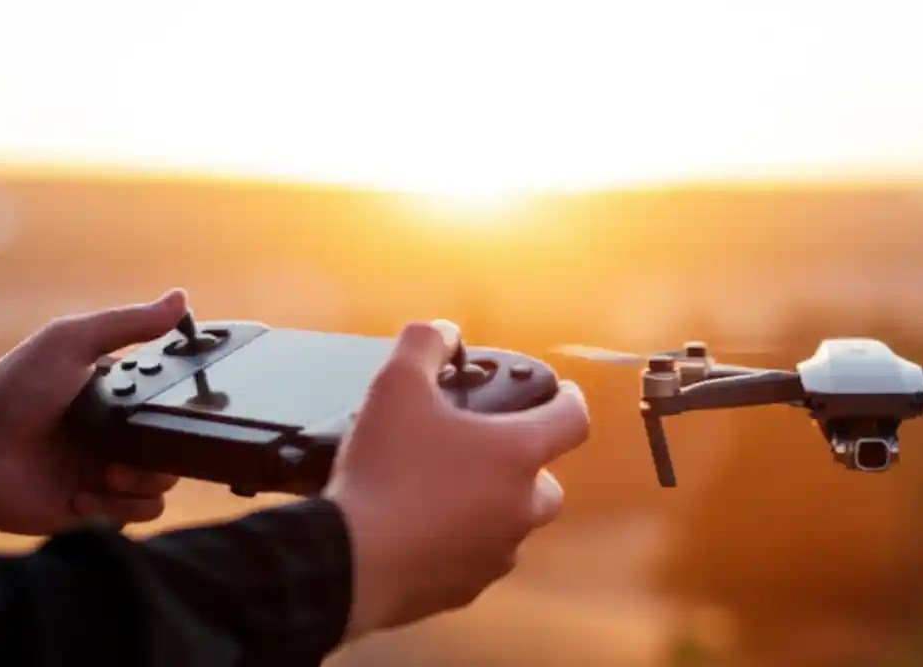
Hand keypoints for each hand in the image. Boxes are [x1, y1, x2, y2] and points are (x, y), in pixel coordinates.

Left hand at [0, 290, 188, 534]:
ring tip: (106, 473)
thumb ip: (129, 323)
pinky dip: (119, 507)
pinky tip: (83, 494)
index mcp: (118, 396)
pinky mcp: (95, 507)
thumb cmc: (16, 389)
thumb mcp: (71, 341)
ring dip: (142, 481)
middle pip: (174, 446)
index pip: (172, 403)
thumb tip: (182, 296)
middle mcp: (117, 434)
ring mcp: (107, 471)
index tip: (178, 407)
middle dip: (165, 452)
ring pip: (162, 483)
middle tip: (133, 448)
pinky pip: (136, 514)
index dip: (183, 407)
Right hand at [324, 321, 589, 637]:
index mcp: (518, 454)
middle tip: (482, 450)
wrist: (349, 562)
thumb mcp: (395, 386)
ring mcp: (497, 553)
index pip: (573, 420)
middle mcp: (521, 506)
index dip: (570, 400)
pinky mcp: (467, 590)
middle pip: (546, 482)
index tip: (560, 393)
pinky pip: (476, 558)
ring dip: (491, 505)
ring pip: (511, 524)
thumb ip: (424, 345)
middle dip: (524, 465)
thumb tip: (442, 332)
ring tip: (444, 489)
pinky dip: (460, 542)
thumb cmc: (386, 469)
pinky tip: (420, 530)